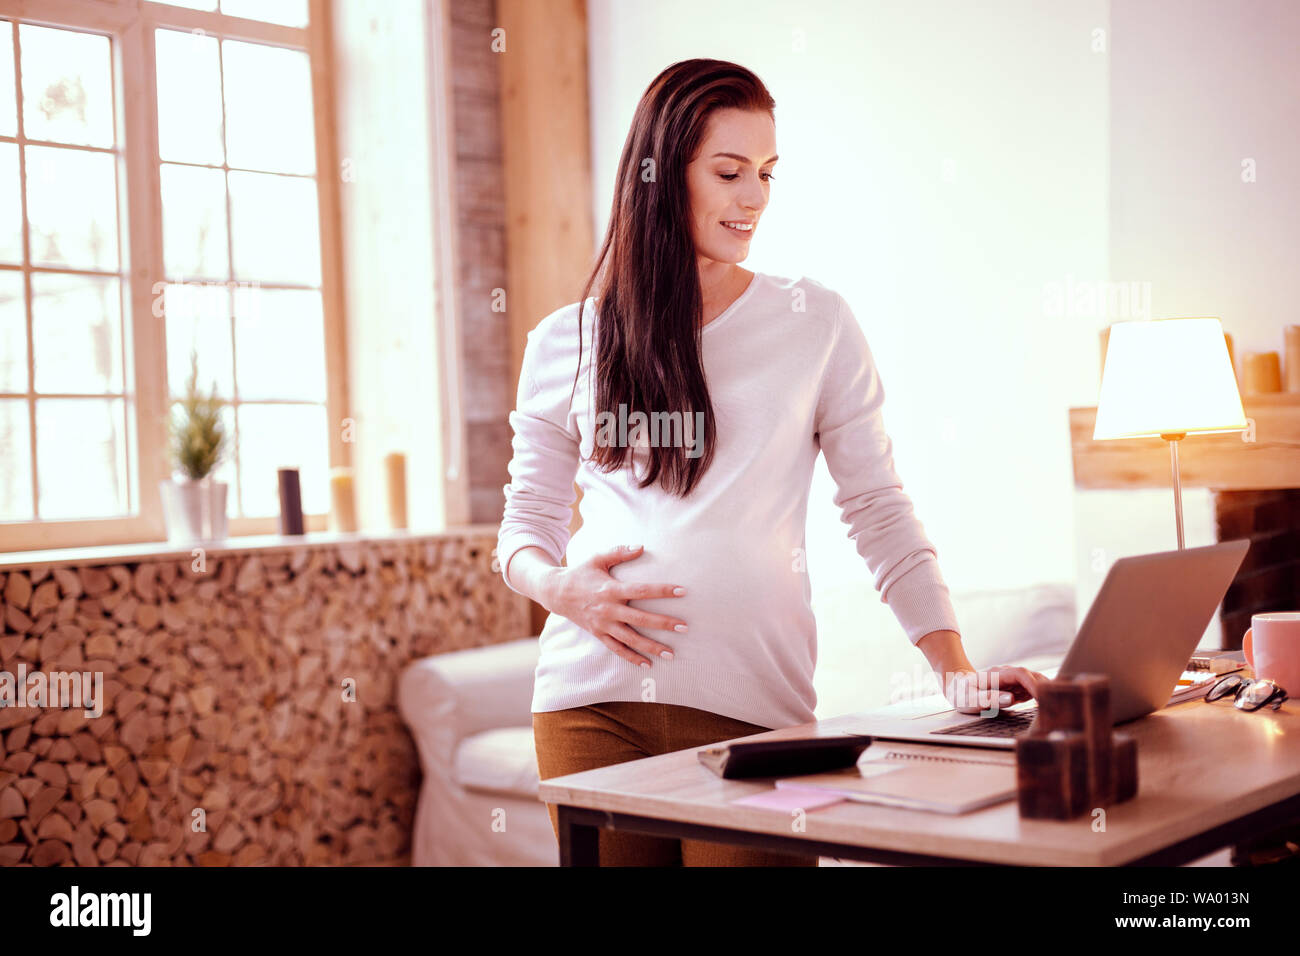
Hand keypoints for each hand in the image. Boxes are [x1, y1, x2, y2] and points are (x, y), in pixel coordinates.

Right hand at [542, 544, 686, 667]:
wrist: (556, 593)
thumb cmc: (580, 573)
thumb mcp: (597, 558)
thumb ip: (619, 552)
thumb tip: (641, 547)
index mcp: (611, 590)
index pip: (641, 590)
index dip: (662, 590)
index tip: (682, 591)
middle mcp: (608, 610)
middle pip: (640, 619)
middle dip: (663, 624)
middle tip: (684, 627)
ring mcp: (603, 625)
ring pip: (631, 639)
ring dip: (651, 647)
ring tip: (671, 654)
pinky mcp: (598, 634)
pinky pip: (617, 649)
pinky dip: (631, 658)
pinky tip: (647, 664)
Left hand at [945, 665, 1049, 715]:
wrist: (956, 687)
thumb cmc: (961, 694)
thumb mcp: (970, 699)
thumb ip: (989, 699)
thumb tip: (1010, 698)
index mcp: (996, 675)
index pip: (1021, 675)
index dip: (1033, 684)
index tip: (1042, 697)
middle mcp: (1007, 675)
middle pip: (1032, 676)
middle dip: (1045, 687)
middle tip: (1056, 703)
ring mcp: (1011, 681)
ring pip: (1034, 683)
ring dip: (1045, 692)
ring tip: (1056, 706)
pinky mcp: (1014, 688)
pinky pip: (1030, 690)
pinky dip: (1040, 696)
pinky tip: (1046, 706)